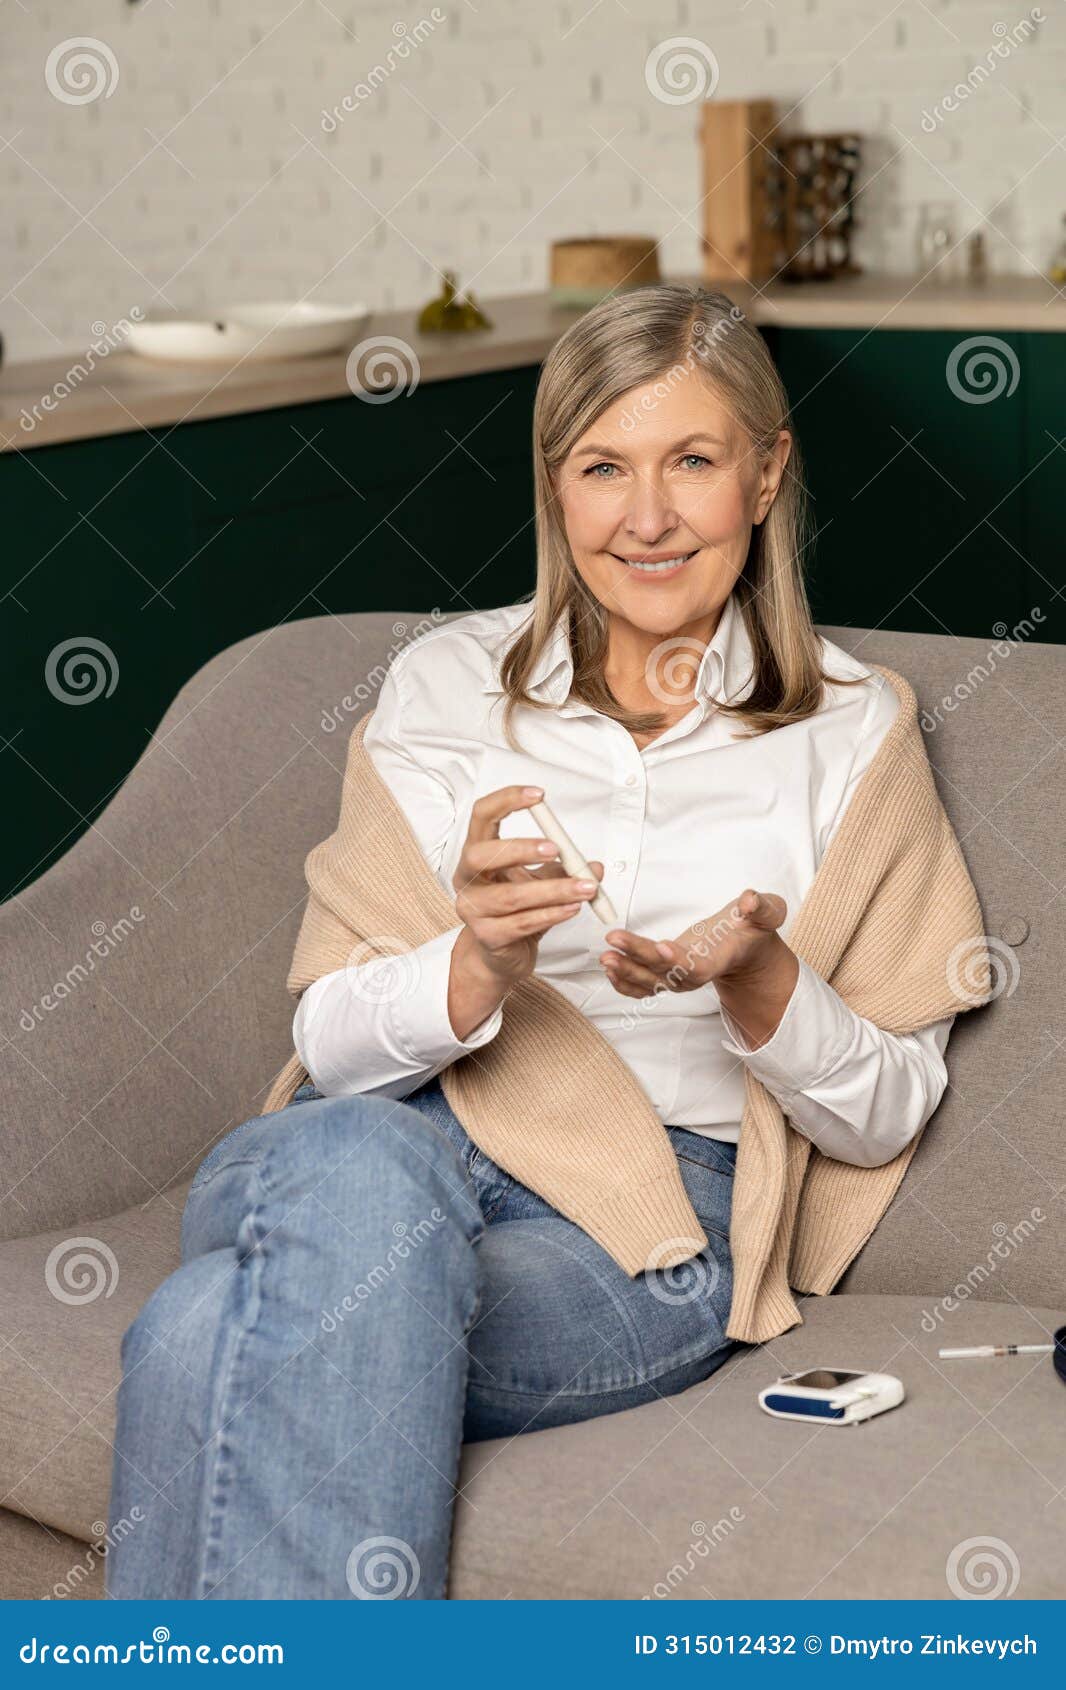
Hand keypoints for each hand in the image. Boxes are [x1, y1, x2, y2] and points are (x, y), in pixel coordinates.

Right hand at [452, 784, 605, 988]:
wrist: (499, 956)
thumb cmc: (516, 911)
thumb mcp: (541, 882)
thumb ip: (564, 870)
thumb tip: (596, 867)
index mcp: (477, 854)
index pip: (482, 816)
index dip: (507, 800)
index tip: (539, 796)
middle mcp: (467, 879)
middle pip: (483, 855)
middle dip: (521, 849)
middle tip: (556, 848)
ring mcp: (473, 910)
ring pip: (512, 896)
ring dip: (554, 890)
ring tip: (585, 888)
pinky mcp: (487, 937)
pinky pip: (522, 923)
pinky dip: (552, 915)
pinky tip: (572, 909)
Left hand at [598, 888, 787, 998]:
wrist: (747, 949)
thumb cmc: (753, 929)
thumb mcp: (768, 912)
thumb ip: (761, 907)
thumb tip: (749, 901)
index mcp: (720, 959)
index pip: (698, 967)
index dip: (680, 960)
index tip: (662, 946)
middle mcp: (697, 974)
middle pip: (666, 974)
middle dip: (639, 961)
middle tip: (613, 945)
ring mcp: (680, 978)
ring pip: (650, 982)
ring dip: (626, 972)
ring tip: (605, 957)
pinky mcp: (668, 975)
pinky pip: (644, 986)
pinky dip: (625, 982)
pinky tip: (608, 969)